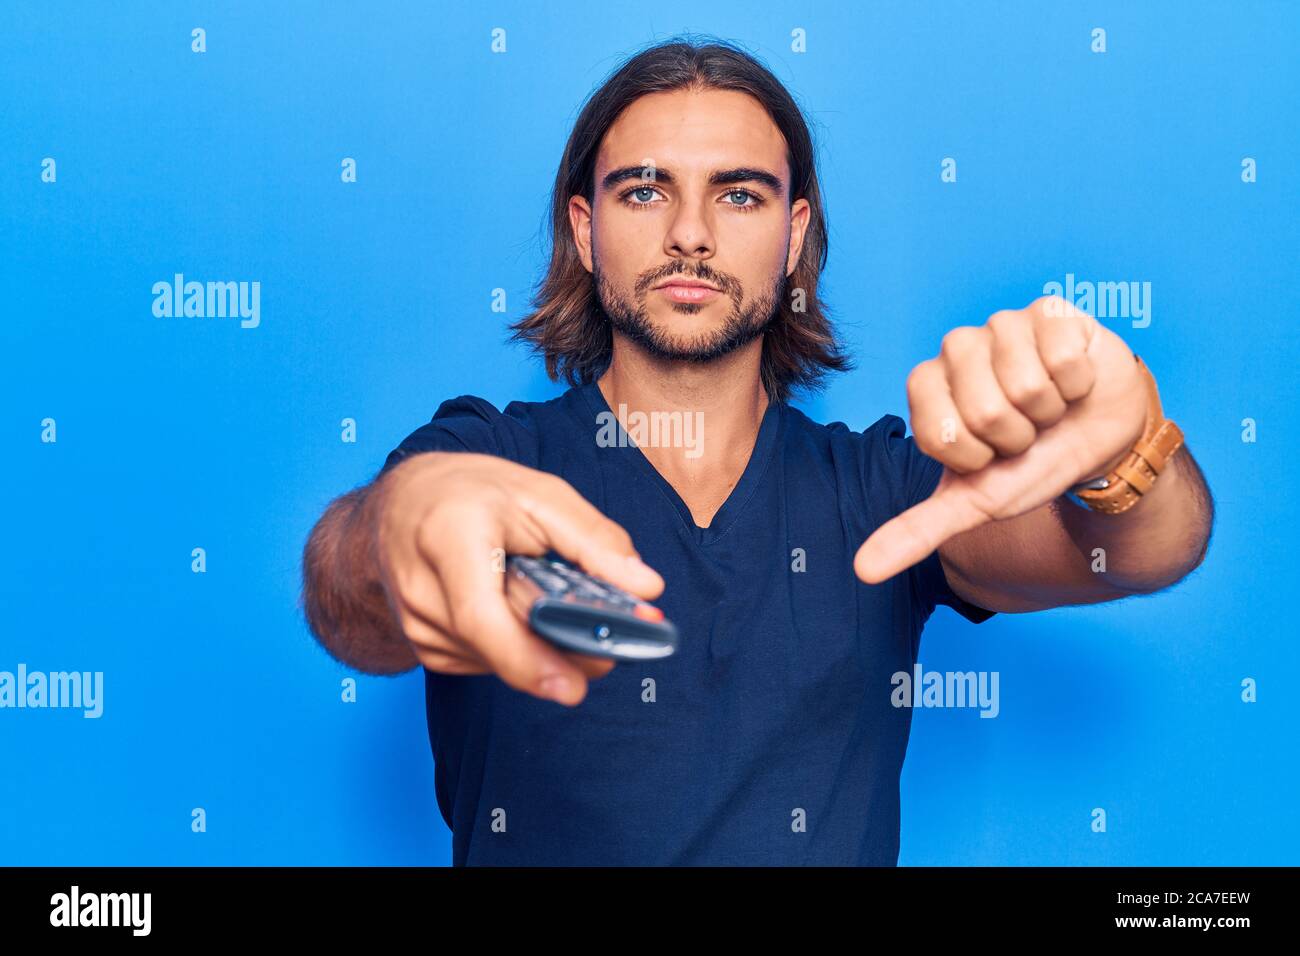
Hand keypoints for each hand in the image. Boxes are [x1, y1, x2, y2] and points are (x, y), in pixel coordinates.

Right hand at [374, 452, 664, 704]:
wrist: (400, 503)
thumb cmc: (472, 492)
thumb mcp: (540, 493)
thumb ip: (595, 539)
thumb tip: (646, 588)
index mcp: (448, 536)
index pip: (482, 617)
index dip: (528, 659)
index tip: (574, 687)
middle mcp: (422, 589)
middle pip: (498, 648)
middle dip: (562, 655)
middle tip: (611, 652)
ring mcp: (417, 626)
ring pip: (499, 661)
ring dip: (542, 648)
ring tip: (561, 611)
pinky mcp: (425, 648)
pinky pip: (488, 662)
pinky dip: (517, 646)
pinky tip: (522, 613)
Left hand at [854, 295, 1147, 583]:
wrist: (1100, 442)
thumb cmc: (1032, 463)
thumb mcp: (975, 504)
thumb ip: (916, 531)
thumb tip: (862, 571)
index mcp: (925, 389)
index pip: (941, 434)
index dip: (977, 458)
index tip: (990, 456)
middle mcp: (955, 349)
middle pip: (985, 411)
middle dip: (1018, 438)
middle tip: (1026, 432)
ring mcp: (1001, 324)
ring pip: (1026, 384)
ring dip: (1049, 412)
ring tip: (1049, 407)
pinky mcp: (1050, 311)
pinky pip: (1063, 357)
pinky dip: (1077, 385)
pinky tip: (1072, 381)